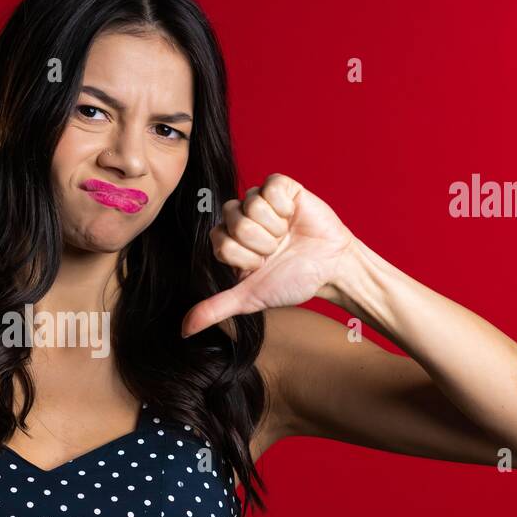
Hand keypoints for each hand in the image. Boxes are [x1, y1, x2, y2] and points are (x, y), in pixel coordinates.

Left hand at [180, 173, 354, 337]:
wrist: (331, 268)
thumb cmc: (292, 281)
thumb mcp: (250, 298)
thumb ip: (215, 309)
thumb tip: (184, 331)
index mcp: (229, 242)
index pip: (220, 241)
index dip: (244, 256)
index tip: (261, 264)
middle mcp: (240, 219)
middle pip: (234, 221)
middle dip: (261, 242)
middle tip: (277, 249)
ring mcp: (259, 200)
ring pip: (252, 204)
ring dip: (275, 226)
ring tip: (287, 234)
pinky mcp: (281, 186)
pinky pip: (270, 186)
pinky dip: (285, 206)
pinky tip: (293, 215)